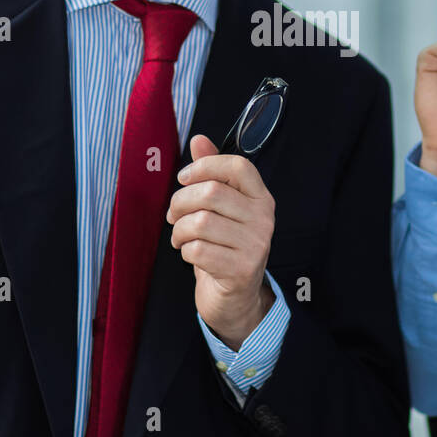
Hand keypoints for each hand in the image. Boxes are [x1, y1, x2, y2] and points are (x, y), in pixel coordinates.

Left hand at [167, 134, 275, 349]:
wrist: (235, 297)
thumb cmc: (224, 246)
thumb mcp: (220, 209)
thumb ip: (212, 174)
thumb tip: (199, 140)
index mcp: (261, 198)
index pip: (238, 166)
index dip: (205, 166)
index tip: (184, 178)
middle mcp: (263, 219)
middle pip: (211, 193)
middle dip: (180, 202)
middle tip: (173, 214)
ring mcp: (255, 246)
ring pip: (200, 222)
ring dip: (179, 230)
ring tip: (179, 236)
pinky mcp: (241, 270)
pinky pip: (198, 250)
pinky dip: (185, 250)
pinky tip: (189, 253)